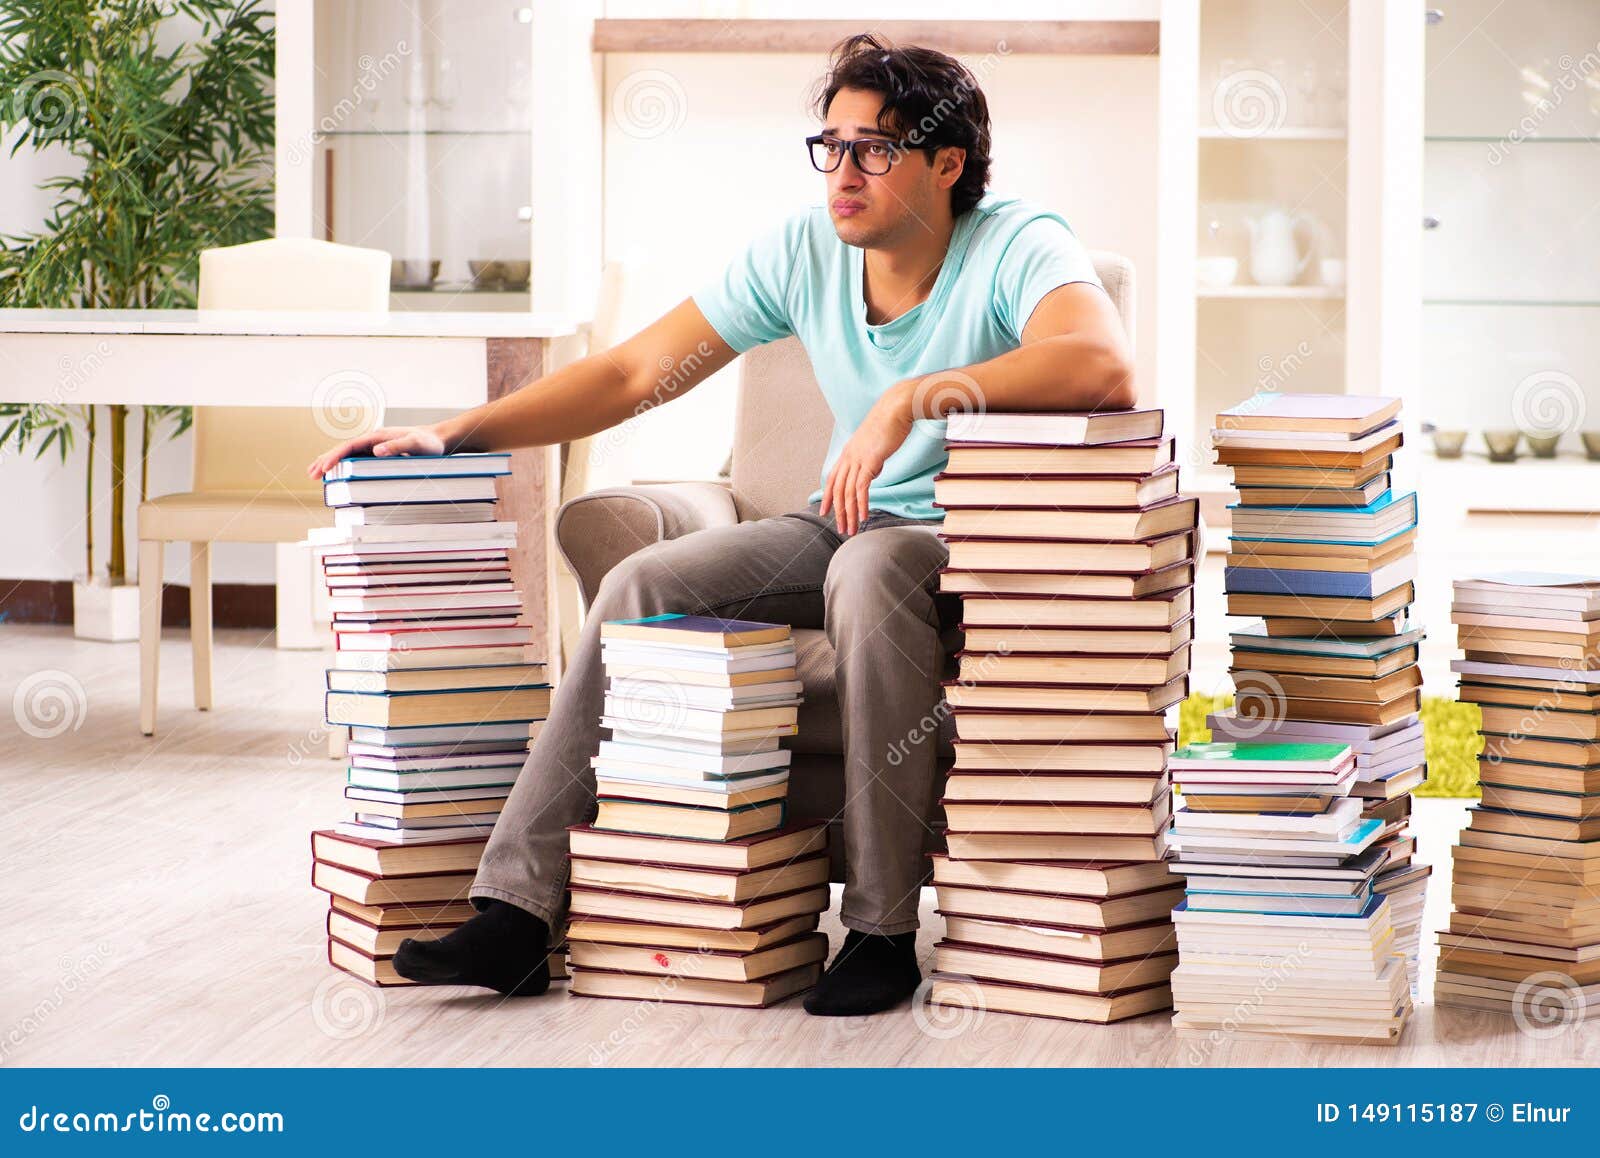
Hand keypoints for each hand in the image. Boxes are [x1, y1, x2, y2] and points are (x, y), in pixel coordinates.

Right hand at [305, 424, 448, 479]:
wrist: (438, 440)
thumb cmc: (429, 443)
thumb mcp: (416, 444)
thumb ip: (397, 446)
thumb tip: (375, 451)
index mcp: (377, 437)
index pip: (350, 446)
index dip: (335, 456)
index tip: (324, 467)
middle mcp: (373, 441)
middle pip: (343, 450)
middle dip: (326, 460)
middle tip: (311, 474)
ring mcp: (375, 447)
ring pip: (347, 455)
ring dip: (331, 462)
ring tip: (315, 474)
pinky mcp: (379, 455)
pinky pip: (356, 460)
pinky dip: (343, 465)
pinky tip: (336, 473)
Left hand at [818, 381, 913, 535]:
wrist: (896, 408)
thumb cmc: (889, 424)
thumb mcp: (875, 444)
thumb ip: (871, 459)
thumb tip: (873, 472)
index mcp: (848, 453)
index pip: (832, 479)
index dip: (827, 497)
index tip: (825, 512)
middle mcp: (848, 457)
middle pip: (838, 491)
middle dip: (839, 513)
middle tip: (842, 529)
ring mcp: (858, 459)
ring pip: (848, 493)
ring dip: (850, 514)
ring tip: (851, 529)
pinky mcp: (870, 461)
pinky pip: (862, 488)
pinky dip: (861, 504)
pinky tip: (863, 516)